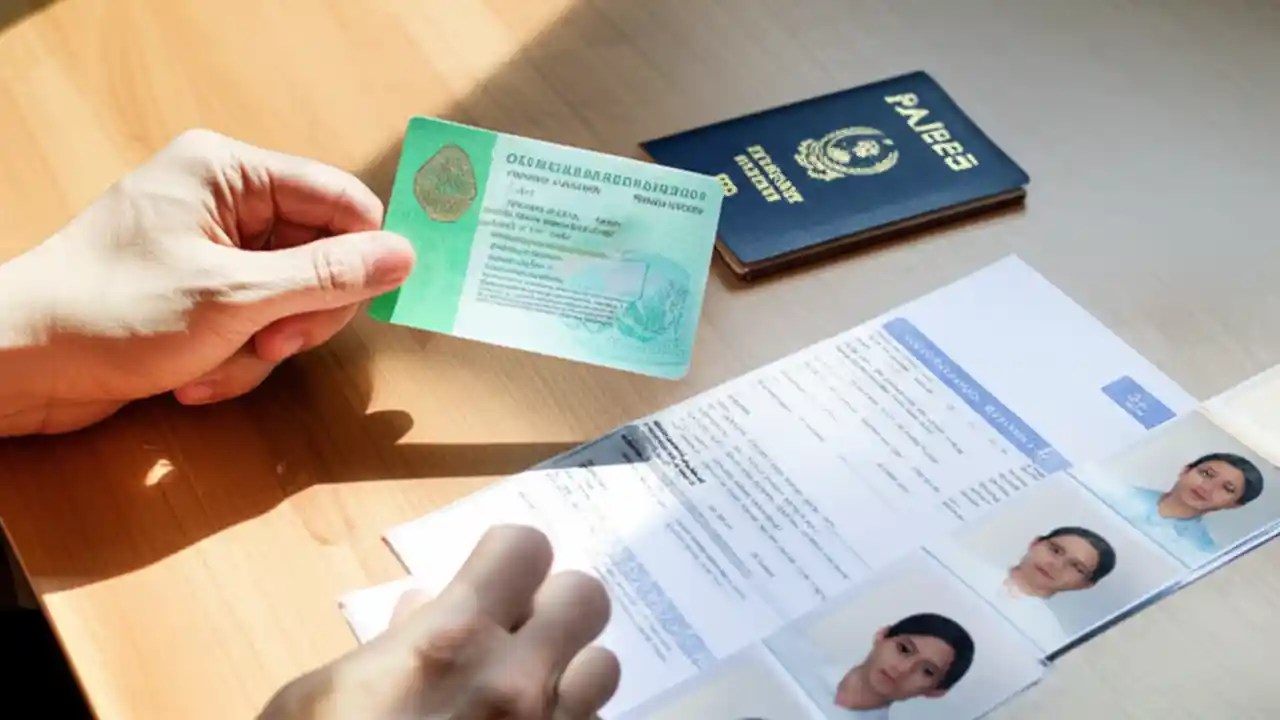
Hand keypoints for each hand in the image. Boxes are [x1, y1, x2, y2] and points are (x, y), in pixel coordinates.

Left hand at [0, 128, 414, 435]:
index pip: (339, 198)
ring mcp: (212, 252)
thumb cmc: (112, 312)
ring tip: (215, 364)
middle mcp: (225, 203)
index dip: (366, 249)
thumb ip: (327, 275)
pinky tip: (193, 377)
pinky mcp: (200, 296)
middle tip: (273, 343)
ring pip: (292, 302)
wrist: (21, 366)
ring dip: (261, 347)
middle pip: (322, 257)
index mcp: (229, 171)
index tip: (375, 295)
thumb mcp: (235, 296)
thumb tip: (404, 255)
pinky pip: (256, 326)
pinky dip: (234, 361)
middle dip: (301, 313)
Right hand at [259, 525, 620, 719]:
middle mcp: (517, 682)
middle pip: (585, 596)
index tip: (490, 582)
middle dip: (550, 608)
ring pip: (604, 668)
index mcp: (450, 644)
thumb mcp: (319, 700)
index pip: (526, 547)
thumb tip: (426, 603)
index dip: (507, 561)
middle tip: (515, 634)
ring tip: (524, 697)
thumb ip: (386, 644)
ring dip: (568, 673)